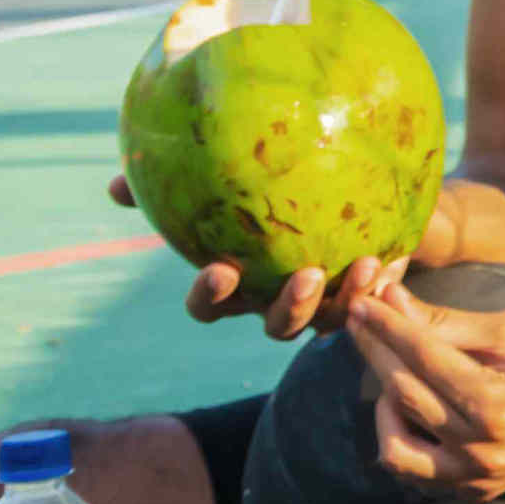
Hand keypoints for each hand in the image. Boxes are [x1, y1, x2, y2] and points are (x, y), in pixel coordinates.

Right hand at [110, 174, 412, 339]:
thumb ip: (178, 181)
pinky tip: (388, 258)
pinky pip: (375, 301)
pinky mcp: (371, 293)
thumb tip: (116, 184)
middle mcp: (282, 299)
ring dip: (341, 300)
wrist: (367, 187)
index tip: (219, 269)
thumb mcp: (235, 178)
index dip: (211, 298)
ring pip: (328, 322)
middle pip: (276, 325)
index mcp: (243, 280)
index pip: (212, 306)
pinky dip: (379, 285)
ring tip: (360, 266)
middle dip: (288, 308)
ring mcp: (328, 302)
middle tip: (305, 275)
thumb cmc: (282, 187)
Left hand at [344, 288, 504, 498]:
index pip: (421, 359)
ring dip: (385, 404)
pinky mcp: (478, 492)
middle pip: (401, 396)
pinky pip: (419, 470)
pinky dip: (407, 436)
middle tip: (364, 320)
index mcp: (497, 406)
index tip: (364, 300)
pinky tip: (417, 405)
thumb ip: (451, 323)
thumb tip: (394, 301)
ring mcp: (479, 479)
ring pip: (395, 448)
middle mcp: (482, 452)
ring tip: (399, 371)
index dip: (387, 326)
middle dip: (377, 351)